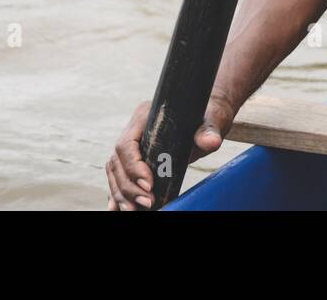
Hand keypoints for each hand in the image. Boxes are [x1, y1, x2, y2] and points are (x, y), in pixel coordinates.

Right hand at [105, 94, 236, 210]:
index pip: (127, 144)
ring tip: (135, 210)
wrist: (206, 117)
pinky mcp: (135, 159)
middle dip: (129, 186)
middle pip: (117, 162)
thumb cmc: (206, 117)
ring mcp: (132, 145)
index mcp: (144, 116)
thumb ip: (208, 131)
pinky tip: (119, 208)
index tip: (149, 184)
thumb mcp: (209, 123)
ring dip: (122, 194)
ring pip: (115, 171)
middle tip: (148, 202)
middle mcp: (134, 130)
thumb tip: (211, 141)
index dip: (133, 166)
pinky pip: (118, 177)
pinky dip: (118, 193)